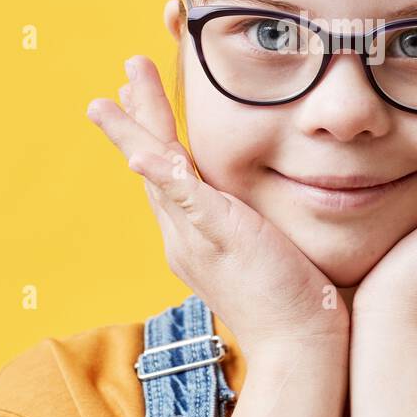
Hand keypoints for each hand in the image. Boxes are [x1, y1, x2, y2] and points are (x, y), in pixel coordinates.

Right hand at [86, 55, 348, 360]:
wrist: (300, 346)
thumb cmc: (296, 300)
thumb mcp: (267, 250)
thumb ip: (257, 222)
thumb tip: (268, 202)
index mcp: (196, 235)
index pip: (167, 175)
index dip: (151, 134)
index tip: (138, 97)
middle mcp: (185, 236)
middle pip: (152, 165)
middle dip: (136, 116)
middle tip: (128, 70)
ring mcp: (198, 238)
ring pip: (157, 174)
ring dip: (135, 131)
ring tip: (116, 93)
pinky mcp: (220, 239)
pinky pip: (185, 200)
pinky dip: (162, 175)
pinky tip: (144, 152)